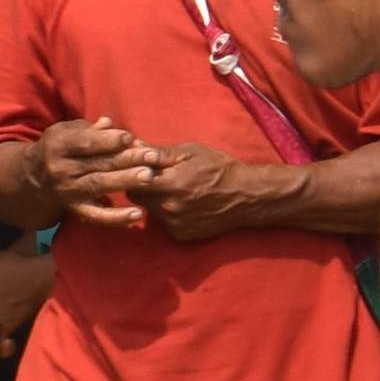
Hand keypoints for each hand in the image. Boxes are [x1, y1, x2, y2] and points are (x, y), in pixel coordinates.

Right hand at [31, 114, 155, 231]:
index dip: (108, 140)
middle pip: (98, 163)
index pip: (85, 142)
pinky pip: (97, 216)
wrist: (33, 176)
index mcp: (58, 145)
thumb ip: (90, 128)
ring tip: (149, 176)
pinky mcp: (75, 209)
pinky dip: (117, 218)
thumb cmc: (61, 147)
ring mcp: (68, 191)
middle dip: (127, 159)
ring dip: (125, 181)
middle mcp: (60, 169)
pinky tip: (138, 214)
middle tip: (152, 156)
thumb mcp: (68, 131)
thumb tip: (109, 123)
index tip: (130, 138)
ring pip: (99, 185)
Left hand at [133, 144, 300, 240]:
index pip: (132, 180)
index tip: (139, 166)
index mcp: (170, 184)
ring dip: (154, 200)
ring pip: (149, 210)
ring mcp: (175, 224)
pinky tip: (183, 204)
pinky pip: (163, 222)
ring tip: (173, 190)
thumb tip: (133, 145)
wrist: (247, 196)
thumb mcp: (191, 153)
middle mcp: (169, 208)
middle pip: (136, 197)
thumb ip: (159, 152)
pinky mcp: (181, 235)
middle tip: (156, 177)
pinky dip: (167, 213)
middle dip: (141, 186)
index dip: (133, 171)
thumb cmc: (220, 169)